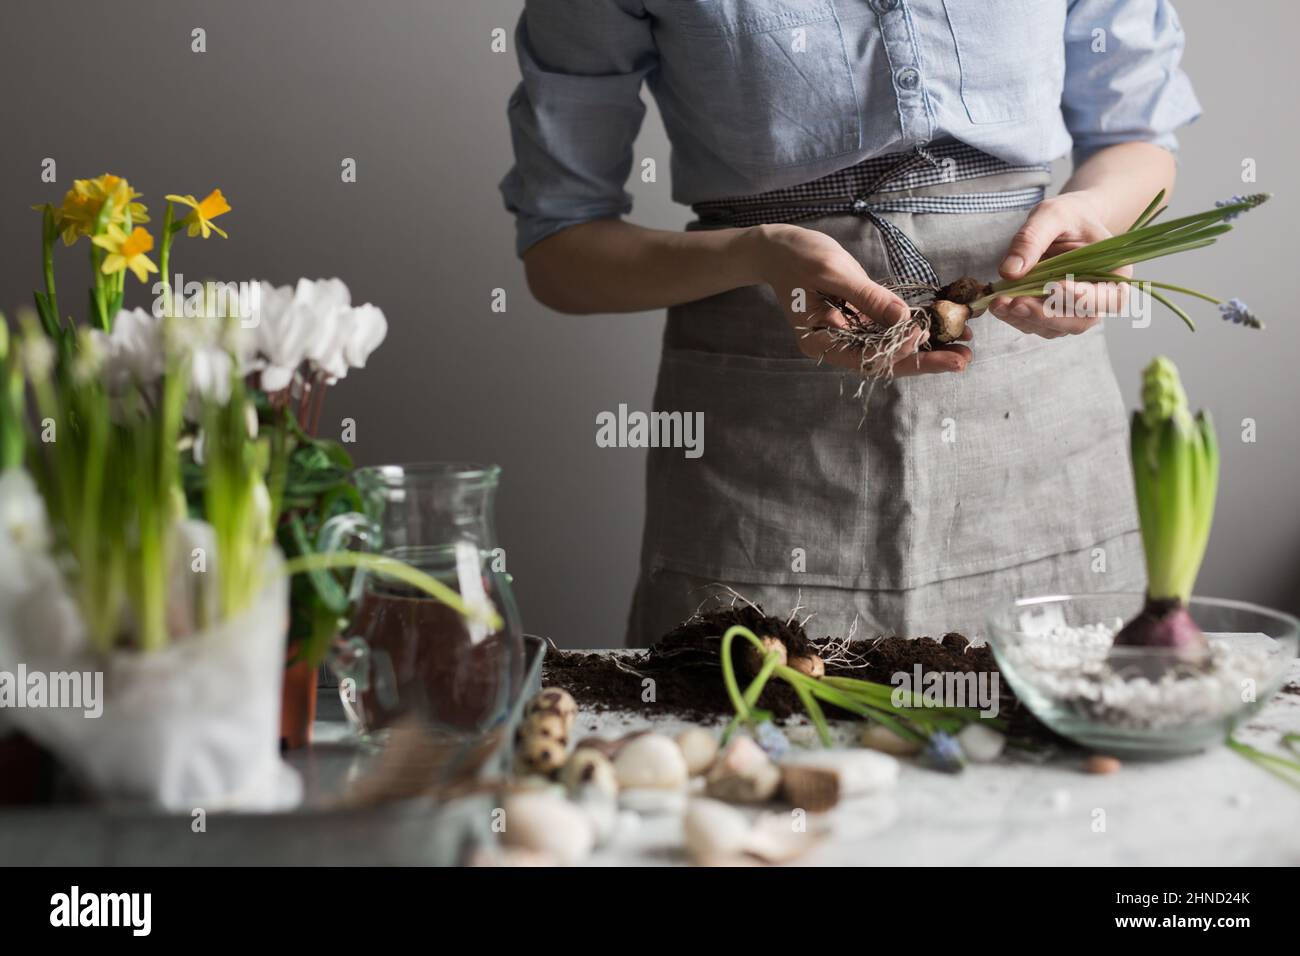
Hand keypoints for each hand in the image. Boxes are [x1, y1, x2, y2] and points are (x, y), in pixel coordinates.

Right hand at [739, 223, 971, 375]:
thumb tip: (904, 319)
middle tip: (963, 360)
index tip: (925, 333)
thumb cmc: (798, 257)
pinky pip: (889, 330)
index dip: (900, 351)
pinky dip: (915, 329)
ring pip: (892, 348)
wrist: (777, 248)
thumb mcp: (833, 272)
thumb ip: (869, 298)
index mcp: (822, 341)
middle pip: (885, 361)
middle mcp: (837, 344)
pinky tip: (942, 326)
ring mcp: (848, 332)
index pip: (868, 359)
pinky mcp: (858, 318)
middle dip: (925, 360)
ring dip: (927, 347)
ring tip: (963, 346)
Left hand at [990, 190, 1131, 338]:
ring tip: (998, 303)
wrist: (1063, 224)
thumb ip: (1032, 239)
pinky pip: (1034, 324)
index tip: (1055, 287)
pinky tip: (997, 304)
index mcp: (1115, 274)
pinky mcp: (1051, 314)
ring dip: (1024, 319)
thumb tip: (1010, 271)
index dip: (1082, 297)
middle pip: (1079, 321)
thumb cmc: (1067, 216)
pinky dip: (1015, 317)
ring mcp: (1074, 311)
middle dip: (1046, 315)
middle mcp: (1098, 299)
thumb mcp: (1051, 215)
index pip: (1105, 297)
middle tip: (1016, 303)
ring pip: (1053, 327)